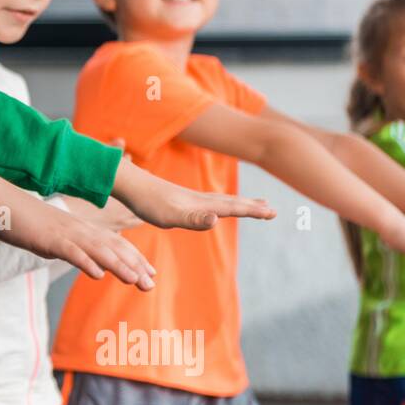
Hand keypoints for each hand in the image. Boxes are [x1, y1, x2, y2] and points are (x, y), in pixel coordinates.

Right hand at [0, 167, 156, 289]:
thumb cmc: (26, 220)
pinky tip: (97, 274)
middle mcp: (79, 230)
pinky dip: (85, 263)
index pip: (115, 244)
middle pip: (113, 248)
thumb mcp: (54, 236)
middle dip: (134, 266)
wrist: (2, 203)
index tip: (151, 274)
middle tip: (152, 284)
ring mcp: (65, 234)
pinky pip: (70, 251)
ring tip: (135, 281)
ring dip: (118, 266)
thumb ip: (71, 247)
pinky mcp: (49, 239)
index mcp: (81, 229)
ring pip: (98, 250)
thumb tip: (84, 261)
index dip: (134, 259)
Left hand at [111, 157, 276, 229]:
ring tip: (253, 205)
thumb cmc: (148, 203)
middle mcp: (200, 200)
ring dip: (240, 203)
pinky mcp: (180, 200)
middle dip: (252, 206)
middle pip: (232, 202)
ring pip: (222, 201)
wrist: (131, 184)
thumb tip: (216, 219)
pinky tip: (215, 209)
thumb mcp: (170, 217)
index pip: (233, 208)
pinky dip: (221, 204)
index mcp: (202, 205)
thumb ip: (194, 219)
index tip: (273, 212)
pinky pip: (208, 203)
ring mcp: (190, 199)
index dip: (253, 211)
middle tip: (272, 210)